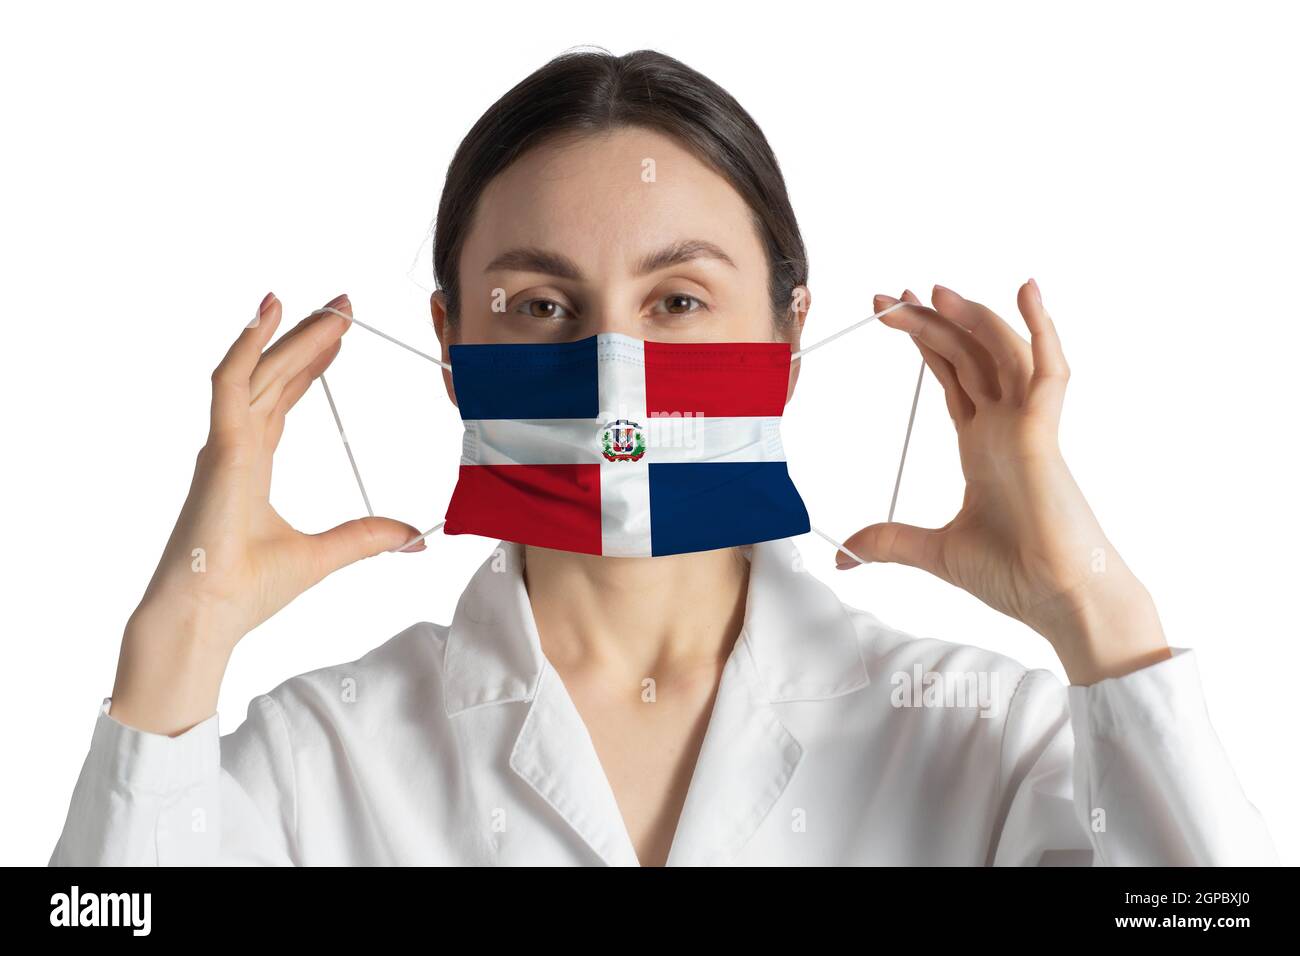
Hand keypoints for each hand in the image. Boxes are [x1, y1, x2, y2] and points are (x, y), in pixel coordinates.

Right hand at [111, 292, 424, 733]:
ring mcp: (224, 445)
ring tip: (326, 304)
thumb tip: (413, 538)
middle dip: (308, 337)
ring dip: (290, 333)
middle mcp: (235, 447)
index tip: (339, 339)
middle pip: (274, 375)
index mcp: (251, 466)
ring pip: (259, 370)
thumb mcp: (323, 556)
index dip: (309, 366)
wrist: (204, 617)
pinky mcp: (220, 450)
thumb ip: (366, 538)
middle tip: (345, 306)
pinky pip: (231, 383)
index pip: (282, 400)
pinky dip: (247, 345)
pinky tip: (268, 312)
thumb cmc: (245, 591)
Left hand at [840, 281, 1170, 684]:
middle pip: (968, 353)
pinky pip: (1049, 371)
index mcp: (982, 444)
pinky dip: (1041, 328)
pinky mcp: (1046, 434)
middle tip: (887, 295)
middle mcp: (1005, 426)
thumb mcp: (934, 552)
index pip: (951, 375)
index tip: (886, 313)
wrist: (1058, 601)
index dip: (922, 341)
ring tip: (932, 289)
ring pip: (1001, 351)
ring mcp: (1028, 426)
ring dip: (970, 316)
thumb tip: (842, 556)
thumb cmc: (1015, 574)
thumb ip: (889, 543)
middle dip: (929, 321)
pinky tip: (1026, 290)